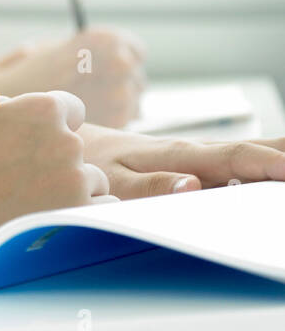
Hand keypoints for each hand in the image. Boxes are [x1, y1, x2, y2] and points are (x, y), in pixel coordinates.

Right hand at [0, 27, 145, 126]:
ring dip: (113, 109)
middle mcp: (120, 63)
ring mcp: (121, 95)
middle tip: (88, 96)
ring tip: (81, 113)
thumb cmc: (20, 76)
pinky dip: (106, 127)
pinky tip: (81, 125)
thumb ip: (82, 52)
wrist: (6, 105)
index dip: (118, 63)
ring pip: (131, 105)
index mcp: (106, 39)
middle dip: (116, 88)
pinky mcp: (116, 123)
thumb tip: (98, 63)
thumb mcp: (49, 48)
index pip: (136, 52)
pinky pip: (121, 125)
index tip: (104, 73)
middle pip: (135, 80)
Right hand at [0, 89, 111, 256]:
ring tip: (34, 200)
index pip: (71, 108)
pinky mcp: (76, 215)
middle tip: (25, 176)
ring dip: (71, 188)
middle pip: (76, 146)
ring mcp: (75, 180)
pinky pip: (99, 209)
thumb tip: (9, 106)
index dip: (54, 123)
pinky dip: (81, 213)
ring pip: (92, 180)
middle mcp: (66, 141)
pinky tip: (53, 216)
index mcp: (42, 108)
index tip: (40, 137)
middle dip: (55, 159)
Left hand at [79, 126, 284, 197]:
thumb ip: (149, 186)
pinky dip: (263, 165)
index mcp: (179, 156)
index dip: (265, 163)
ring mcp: (199, 158)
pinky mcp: (196, 166)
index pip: (231, 158)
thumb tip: (193, 187)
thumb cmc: (90, 164)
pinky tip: (278, 172)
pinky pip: (237, 164)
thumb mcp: (112, 182)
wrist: (67, 144)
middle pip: (254, 151)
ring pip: (250, 156)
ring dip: (279, 157)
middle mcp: (196, 154)